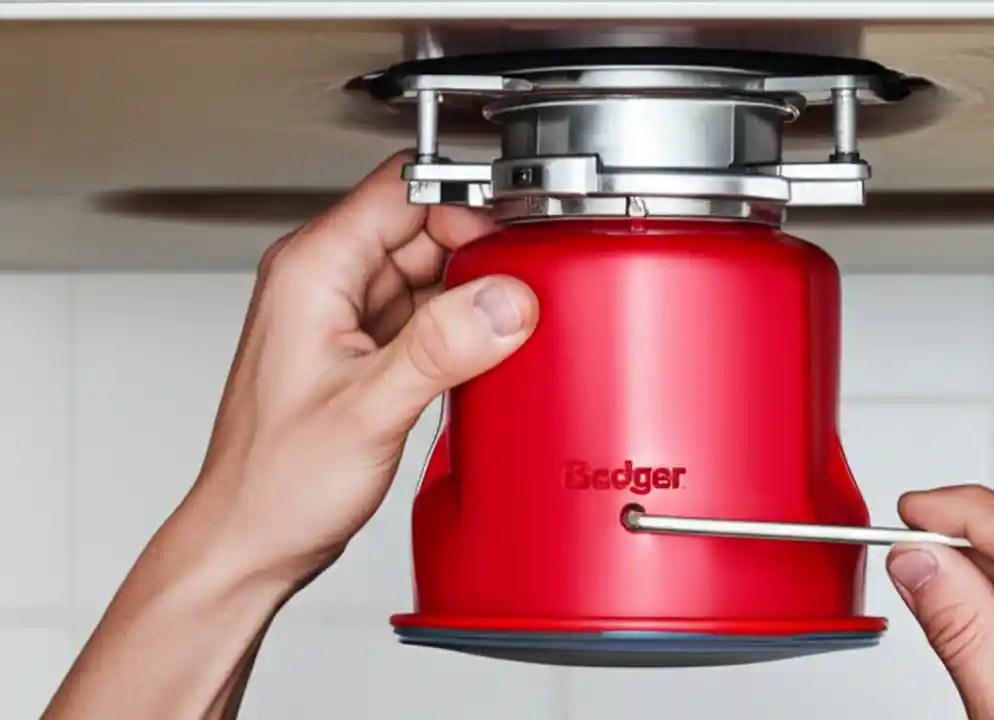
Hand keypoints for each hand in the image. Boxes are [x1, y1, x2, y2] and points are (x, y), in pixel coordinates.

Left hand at [46, 152, 538, 719]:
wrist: (254, 540)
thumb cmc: (275, 482)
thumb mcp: (366, 410)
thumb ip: (440, 348)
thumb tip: (505, 300)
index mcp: (312, 270)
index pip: (403, 189)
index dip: (465, 205)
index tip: (509, 245)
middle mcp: (327, 282)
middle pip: (427, 225)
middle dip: (481, 254)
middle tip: (519, 295)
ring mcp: (347, 315)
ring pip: (433, 270)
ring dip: (475, 293)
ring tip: (504, 330)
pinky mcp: (368, 349)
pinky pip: (430, 313)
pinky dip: (463, 328)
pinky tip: (481, 356)